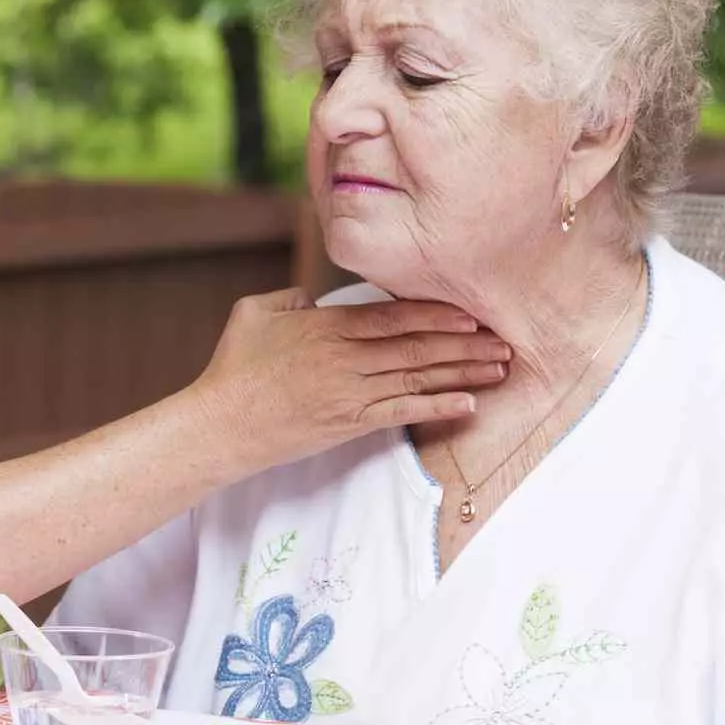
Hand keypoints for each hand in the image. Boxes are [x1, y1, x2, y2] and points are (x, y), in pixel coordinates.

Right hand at [191, 289, 509, 474]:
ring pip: (417, 378)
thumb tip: (316, 298)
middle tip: (504, 340)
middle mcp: (345, 359)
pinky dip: (437, 408)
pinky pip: (401, 413)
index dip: (434, 315)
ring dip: (462, 373)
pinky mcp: (349, 425)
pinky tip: (468, 404)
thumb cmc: (232, 367)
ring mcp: (349, 394)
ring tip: (499, 368)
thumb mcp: (254, 312)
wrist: (220, 426)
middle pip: (416, 347)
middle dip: (464, 343)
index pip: (392, 317)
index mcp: (325, 327)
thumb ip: (291, 298)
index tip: (469, 313)